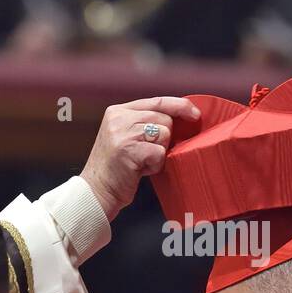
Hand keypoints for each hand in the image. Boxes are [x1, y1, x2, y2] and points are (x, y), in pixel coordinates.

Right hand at [80, 96, 199, 220]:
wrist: (97, 191)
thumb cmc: (116, 168)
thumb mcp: (126, 136)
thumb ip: (144, 123)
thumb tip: (179, 117)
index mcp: (118, 111)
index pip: (157, 101)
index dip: (180, 105)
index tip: (194, 113)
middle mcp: (119, 118)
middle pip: (164, 119)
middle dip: (165, 139)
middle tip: (147, 153)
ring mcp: (123, 133)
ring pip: (164, 134)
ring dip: (159, 152)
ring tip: (142, 161)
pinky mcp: (129, 150)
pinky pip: (160, 152)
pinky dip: (156, 165)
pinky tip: (141, 170)